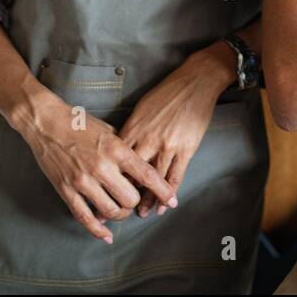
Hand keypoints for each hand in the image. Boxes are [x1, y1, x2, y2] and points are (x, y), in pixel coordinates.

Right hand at [22, 96, 174, 242]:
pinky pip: (85, 217)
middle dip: (136, 202)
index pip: (147, 175)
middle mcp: (102, 167)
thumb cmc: (81, 123)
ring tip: (121, 210)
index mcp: (116, 150)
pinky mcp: (66, 190)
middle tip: (134, 199)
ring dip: (120, 215)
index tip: (172, 200)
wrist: (47, 123)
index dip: (163, 191)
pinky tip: (107, 236)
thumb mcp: (111, 130)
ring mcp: (83, 180)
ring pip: (111, 210)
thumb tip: (142, 167)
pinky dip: (98, 230)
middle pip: (130, 198)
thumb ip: (126, 150)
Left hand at [118, 45, 233, 216]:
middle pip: (130, 174)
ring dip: (147, 200)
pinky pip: (175, 176)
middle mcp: (147, 139)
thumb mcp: (142, 107)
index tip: (100, 192)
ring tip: (140, 214)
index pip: (116, 160)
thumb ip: (131, 129)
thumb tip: (121, 145)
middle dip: (121, 194)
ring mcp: (167, 146)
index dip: (108, 179)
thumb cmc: (167, 92)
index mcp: (133, 128)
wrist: (195, 82)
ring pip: (152, 180)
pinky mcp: (185, 149)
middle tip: (113, 211)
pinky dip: (169, 193)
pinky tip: (165, 205)